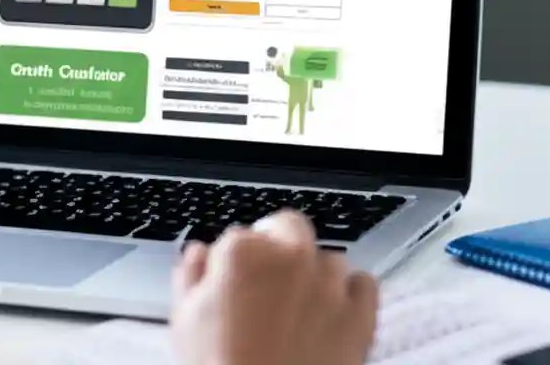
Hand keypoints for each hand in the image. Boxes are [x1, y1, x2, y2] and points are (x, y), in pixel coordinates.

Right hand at [169, 209, 378, 364]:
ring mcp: (329, 286)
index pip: (238, 235)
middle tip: (268, 281)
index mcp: (243, 254)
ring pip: (328, 258)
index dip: (233, 260)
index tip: (232, 280)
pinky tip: (332, 312)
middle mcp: (291, 259)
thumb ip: (191, 277)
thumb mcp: (184, 321)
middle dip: (278, 245)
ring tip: (299, 308)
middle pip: (289, 228)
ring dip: (315, 274)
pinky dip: (351, 292)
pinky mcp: (359, 315)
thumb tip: (199, 255)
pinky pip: (364, 284)